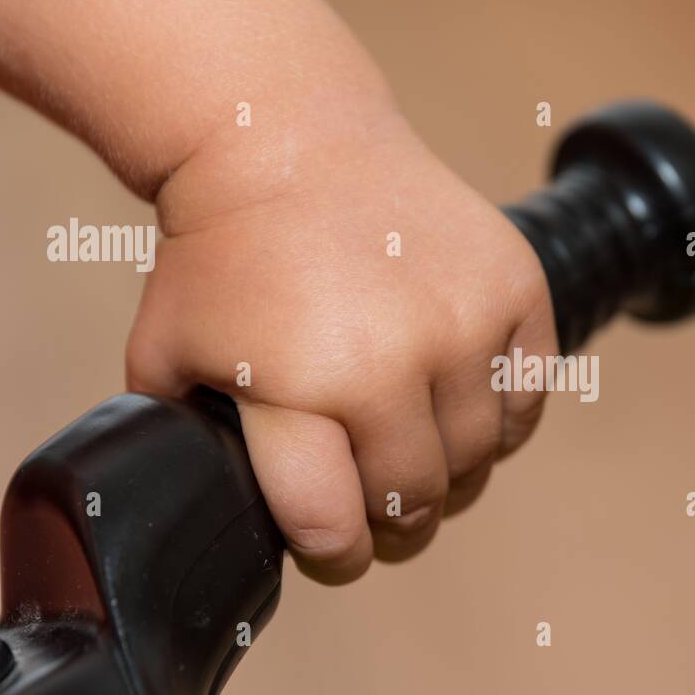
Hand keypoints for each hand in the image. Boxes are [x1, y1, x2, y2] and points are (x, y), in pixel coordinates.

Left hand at [126, 103, 556, 583]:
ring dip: (450, 474)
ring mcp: (462, 322)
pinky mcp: (515, 289)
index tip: (333, 549)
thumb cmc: (225, 253)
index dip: (334, 556)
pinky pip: (526, 400)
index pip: (337, 528)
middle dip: (396, 522)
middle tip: (381, 510)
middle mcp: (390, 360)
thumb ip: (193, 440)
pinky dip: (499, 420)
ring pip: (480, 460)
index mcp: (297, 387)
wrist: (289, 138)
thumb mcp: (168, 355)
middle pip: (416, 502)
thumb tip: (218, 514)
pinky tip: (460, 403)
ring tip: (419, 454)